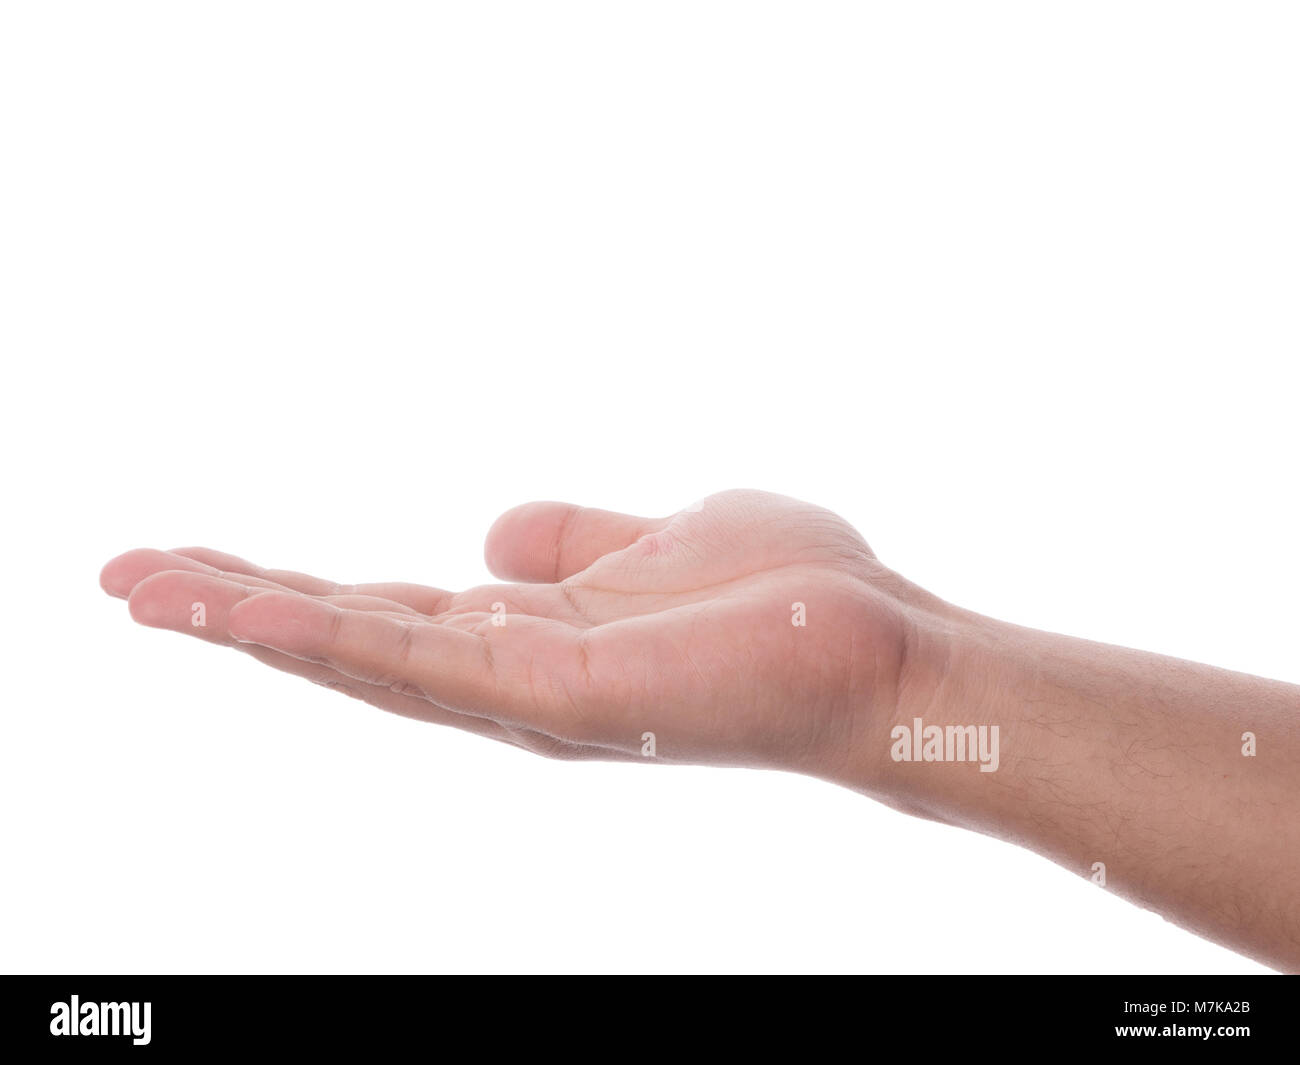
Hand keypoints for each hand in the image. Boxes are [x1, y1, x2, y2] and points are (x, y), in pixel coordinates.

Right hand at [101, 490, 918, 775]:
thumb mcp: (655, 541)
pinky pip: (419, 659)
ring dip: (244, 621)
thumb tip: (489, 537)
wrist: (880, 654)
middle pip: (347, 644)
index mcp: (529, 642)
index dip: (290, 594)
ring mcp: (527, 697)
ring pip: (357, 657)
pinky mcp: (557, 692)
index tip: (203, 564)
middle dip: (233, 609)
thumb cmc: (785, 601)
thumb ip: (571, 541)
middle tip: (122, 577)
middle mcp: (511, 684)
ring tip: (139, 587)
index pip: (384, 618)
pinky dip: (323, 635)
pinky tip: (239, 608)